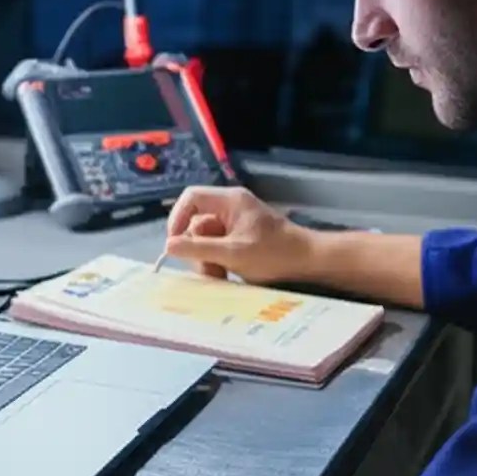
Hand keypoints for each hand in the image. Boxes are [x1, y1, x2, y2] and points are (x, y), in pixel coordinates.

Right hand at [164, 186, 309, 284]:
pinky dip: (218, 261)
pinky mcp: (241, 237)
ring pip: (206, 239)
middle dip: (197, 249)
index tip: (174, 243)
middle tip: (204, 270)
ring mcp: (236, 222)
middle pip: (197, 223)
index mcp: (230, 201)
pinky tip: (227, 275)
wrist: (308, 261)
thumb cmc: (273, 253)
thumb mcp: (233, 253)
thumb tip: (168, 246)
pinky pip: (219, 246)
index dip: (177, 218)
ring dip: (208, 259)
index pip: (191, 198)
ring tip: (219, 276)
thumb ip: (199, 249)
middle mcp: (230, 207)